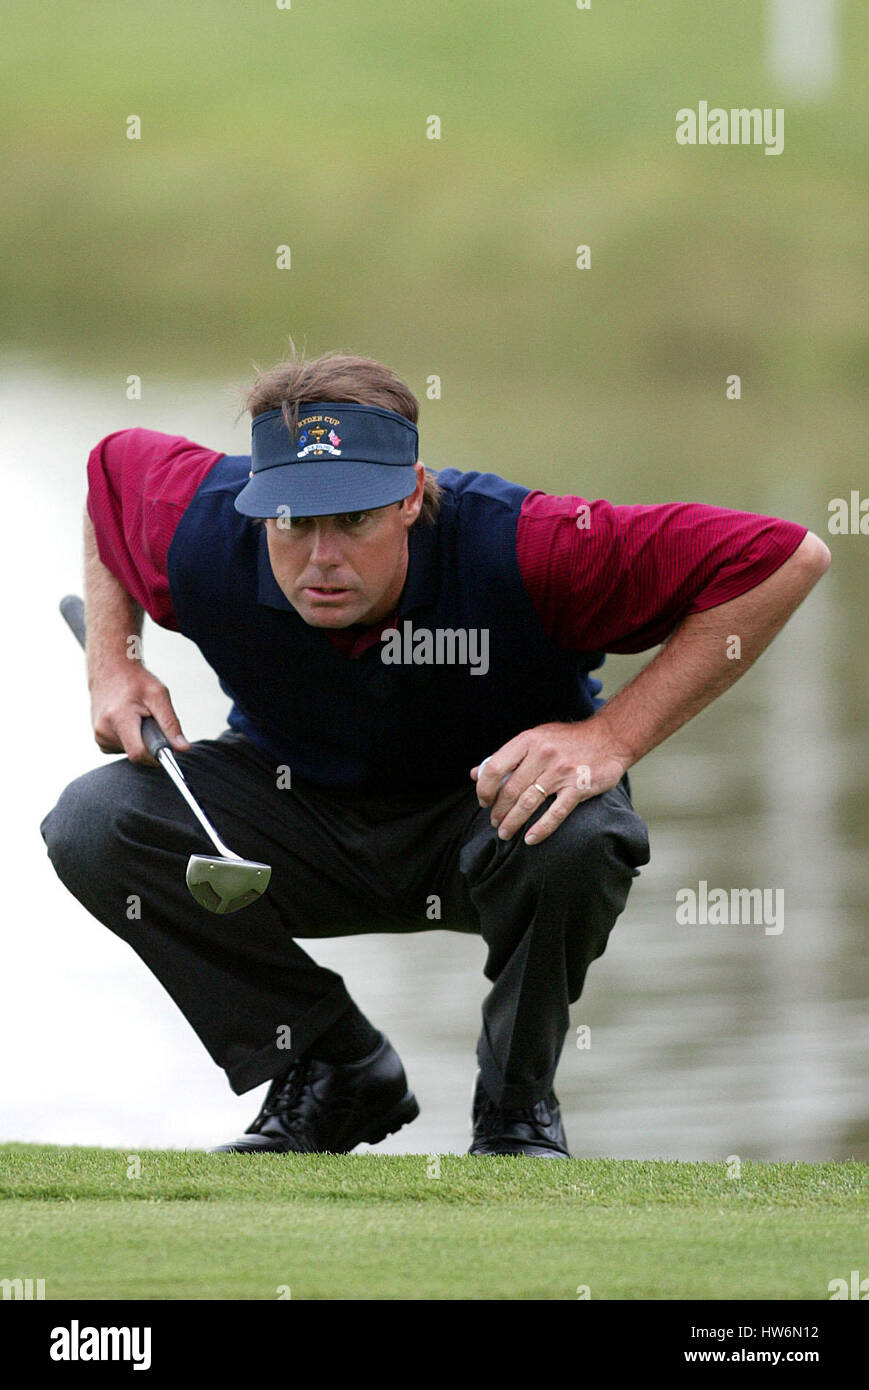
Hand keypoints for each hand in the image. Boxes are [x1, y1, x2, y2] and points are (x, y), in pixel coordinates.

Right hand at [90, 666, 189, 764]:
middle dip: (150, 744)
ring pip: (129, 753)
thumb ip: (171, 724)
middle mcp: (104, 729)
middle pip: (136, 754)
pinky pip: (122, 749)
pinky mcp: (98, 739)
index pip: (138, 753)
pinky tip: (129, 723)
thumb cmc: (136, 680)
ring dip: (140, 741)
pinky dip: (130, 740)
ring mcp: (99, 735)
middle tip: (152, 723)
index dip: (156, 757)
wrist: (110, 669)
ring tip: (138, 719)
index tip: (167, 751)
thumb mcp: (159, 696)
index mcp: (119, 718)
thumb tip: (182, 748)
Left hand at [470, 719, 628, 845]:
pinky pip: (556, 813)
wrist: (609, 738)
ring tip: (505, 833)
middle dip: (498, 811)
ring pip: (529, 803)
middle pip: (511, 790)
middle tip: (495, 823)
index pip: (495, 766)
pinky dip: (541, 829)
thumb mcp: (535, 738)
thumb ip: (507, 756)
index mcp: (528, 741)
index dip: (484, 788)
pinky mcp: (579, 786)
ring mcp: (561, 771)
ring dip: (513, 822)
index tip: (484, 801)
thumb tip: (475, 774)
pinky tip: (530, 839)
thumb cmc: (567, 741)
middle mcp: (543, 754)